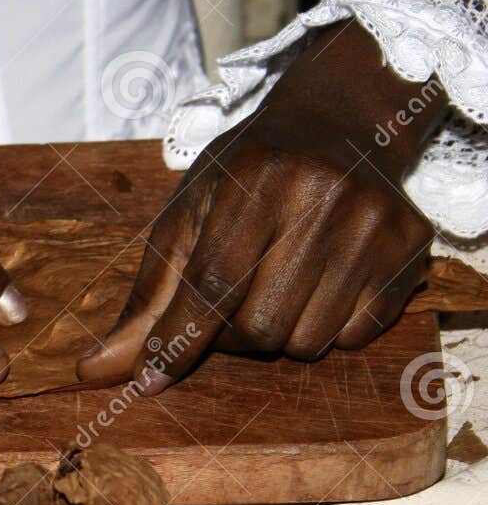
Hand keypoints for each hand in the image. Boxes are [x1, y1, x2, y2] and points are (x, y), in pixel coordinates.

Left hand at [78, 22, 445, 394]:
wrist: (337, 124)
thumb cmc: (246, 177)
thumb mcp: (186, 219)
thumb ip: (145, 300)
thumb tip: (92, 371)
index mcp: (257, 180)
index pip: (212, 285)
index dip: (178, 341)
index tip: (150, 379)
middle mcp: (324, 196)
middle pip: (258, 328)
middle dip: (229, 337)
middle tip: (230, 303)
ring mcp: (375, 222)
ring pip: (305, 341)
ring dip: (277, 336)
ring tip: (274, 287)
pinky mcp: (411, 247)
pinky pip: (354, 338)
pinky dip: (326, 330)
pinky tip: (319, 284)